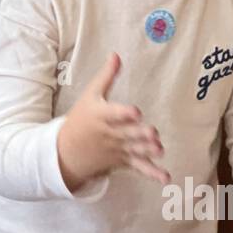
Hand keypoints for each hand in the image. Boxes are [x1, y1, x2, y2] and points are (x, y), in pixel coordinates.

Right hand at [57, 52, 169, 190]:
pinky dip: (152, 173)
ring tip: (160, 150)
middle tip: (153, 133)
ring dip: (147, 152)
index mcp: (102, 116)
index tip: (135, 111)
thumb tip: (116, 55)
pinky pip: (139, 168)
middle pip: (127, 134)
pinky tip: (165, 177)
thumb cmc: (81, 119)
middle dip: (140, 134)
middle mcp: (110, 134)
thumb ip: (106, 76)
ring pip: (135, 151)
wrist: (67, 152)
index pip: (113, 113)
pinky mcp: (123, 161)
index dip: (124, 113)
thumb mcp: (90, 95)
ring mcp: (118, 149)